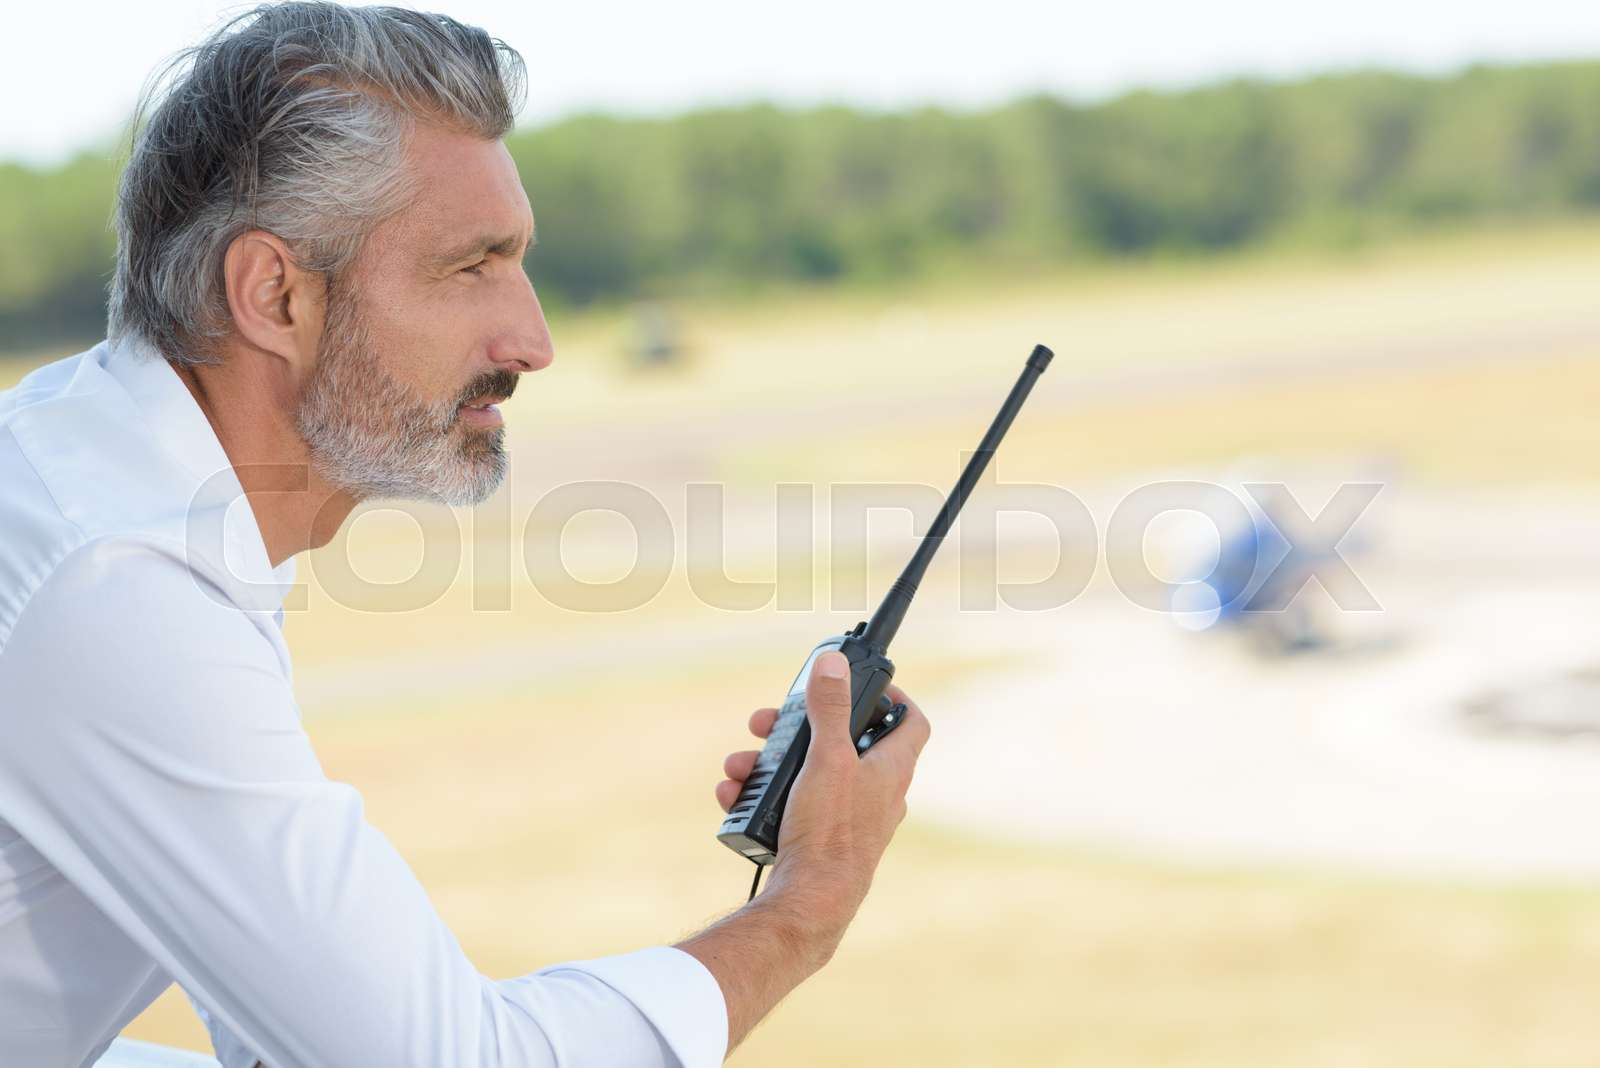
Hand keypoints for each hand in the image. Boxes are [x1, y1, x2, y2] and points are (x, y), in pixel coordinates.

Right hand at [716, 652, 929, 958]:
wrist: (810, 902)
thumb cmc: (830, 831)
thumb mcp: (827, 758)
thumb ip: (830, 708)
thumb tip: (833, 664)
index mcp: (890, 769)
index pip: (911, 722)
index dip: (894, 697)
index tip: (864, 683)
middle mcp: (876, 793)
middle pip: (843, 743)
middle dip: (799, 728)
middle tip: (770, 722)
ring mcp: (849, 819)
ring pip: (810, 775)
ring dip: (771, 763)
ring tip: (741, 764)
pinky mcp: (820, 840)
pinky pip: (792, 806)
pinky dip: (766, 797)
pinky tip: (736, 795)